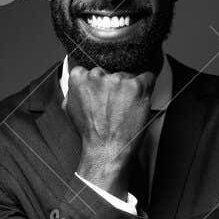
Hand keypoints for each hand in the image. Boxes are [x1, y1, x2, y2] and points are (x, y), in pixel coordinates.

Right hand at [66, 67, 152, 196]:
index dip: (99, 83)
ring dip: (129, 89)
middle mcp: (97, 74)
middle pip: (111, 71)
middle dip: (114, 85)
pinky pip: (148, 77)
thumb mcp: (70, 108)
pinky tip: (141, 98)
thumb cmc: (90, 131)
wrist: (106, 149)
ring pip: (128, 75)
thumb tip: (78, 80)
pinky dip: (147, 86)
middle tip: (115, 103)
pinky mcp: (136, 86)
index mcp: (78, 76)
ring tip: (126, 107)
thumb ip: (73, 89)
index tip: (103, 93)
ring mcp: (117, 79)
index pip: (91, 70)